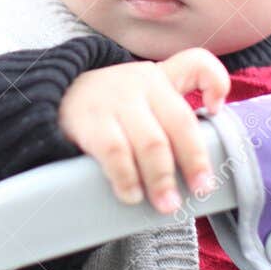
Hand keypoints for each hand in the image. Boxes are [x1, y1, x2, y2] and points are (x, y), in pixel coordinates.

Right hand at [58, 49, 229, 213]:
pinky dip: (127, 177)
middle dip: (194, 159)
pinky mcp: (91, 121)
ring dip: (162, 178)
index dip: (214, 82)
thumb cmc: (111, 108)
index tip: (217, 110)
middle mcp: (142, 84)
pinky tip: (132, 195)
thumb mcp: (142, 96)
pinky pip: (115, 152)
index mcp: (160, 78)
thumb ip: (172, 114)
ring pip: (151, 142)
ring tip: (167, 205)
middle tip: (200, 191)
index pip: (195, 63)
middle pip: (179, 121)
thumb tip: (200, 165)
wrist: (53, 96)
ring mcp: (116, 101)